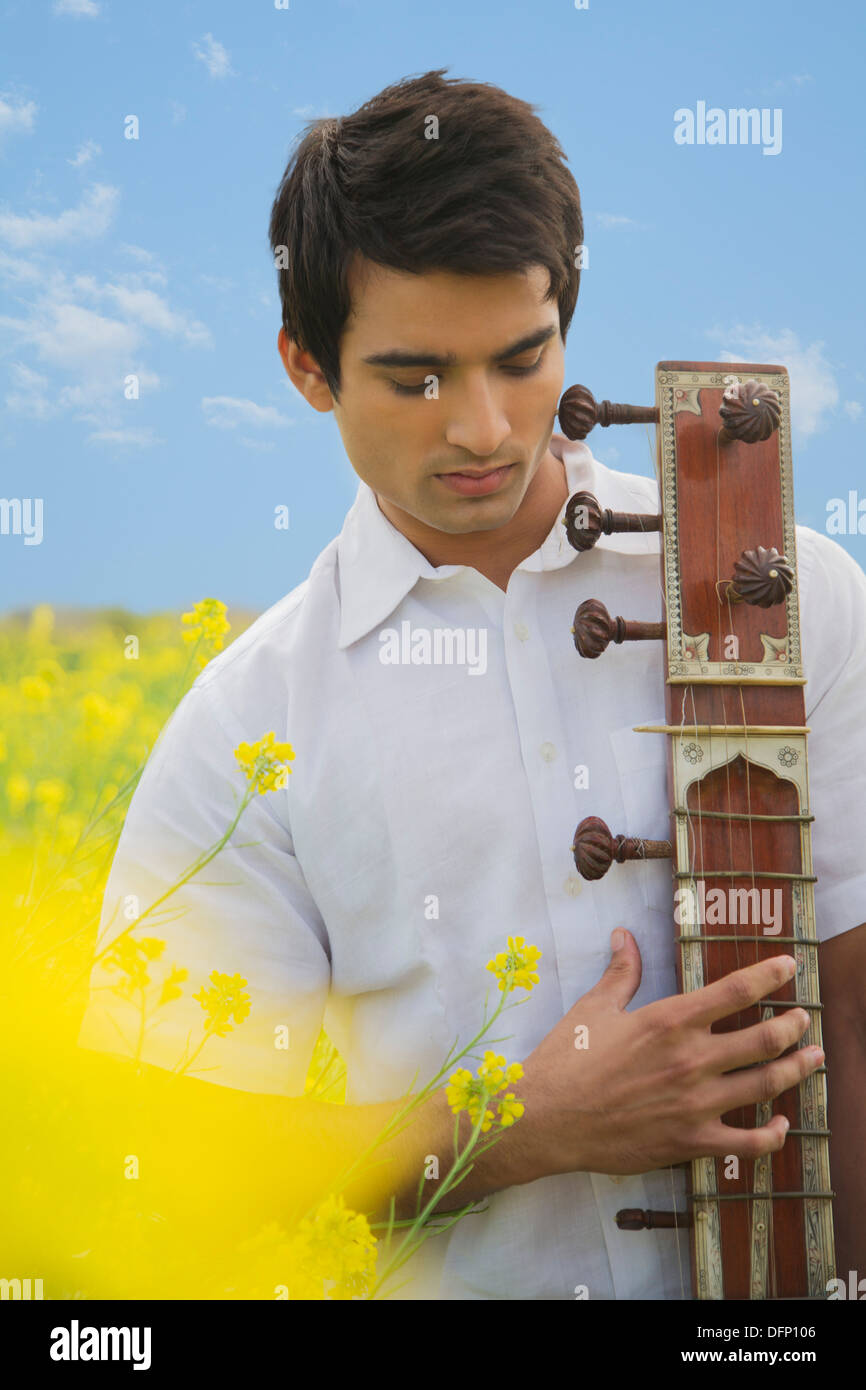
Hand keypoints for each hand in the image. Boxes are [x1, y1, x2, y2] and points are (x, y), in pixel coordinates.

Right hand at [519, 928, 820, 1177]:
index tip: (790, 967)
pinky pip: (748, 1143)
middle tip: (805, 1018)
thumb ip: (621, 972)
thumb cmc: (568, 1059)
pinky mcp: (692, 1142)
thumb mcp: (595, 1007)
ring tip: (813, 1059)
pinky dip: (773, 1135)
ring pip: (767, 1085)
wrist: (549, 1118)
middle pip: (765, 1038)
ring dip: (797, 1070)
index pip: (736, 990)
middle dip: (793, 1025)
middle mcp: (692, 1059)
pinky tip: (782, 1125)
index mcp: (670, 1020)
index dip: (770, 975)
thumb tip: (624, 936)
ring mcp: (697, 1103)